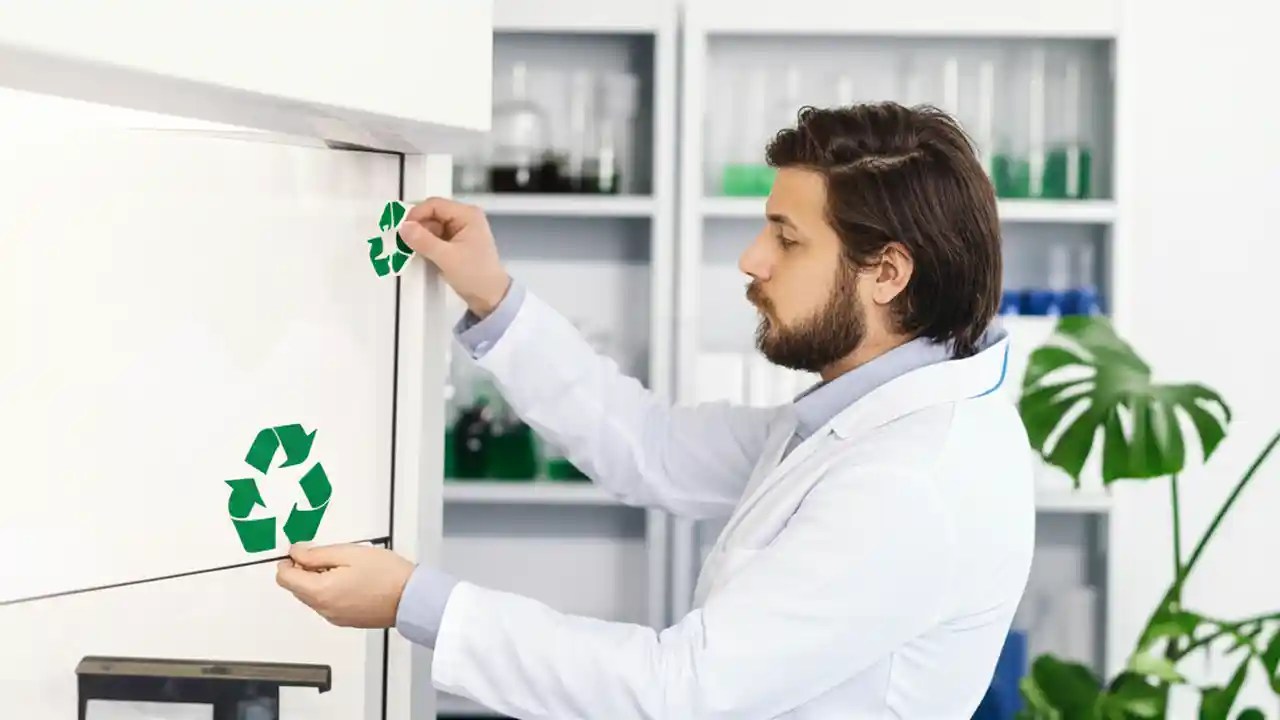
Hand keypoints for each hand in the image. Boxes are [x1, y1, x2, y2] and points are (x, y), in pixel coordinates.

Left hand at [276, 543, 415, 628]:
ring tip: (344, 566)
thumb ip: (316, 553)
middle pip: (297, 588)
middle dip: (304, 570)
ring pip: (312, 596)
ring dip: (318, 580)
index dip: (288, 561)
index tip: (299, 551)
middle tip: (326, 555)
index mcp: (320, 591)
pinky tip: (351, 579)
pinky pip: (327, 604)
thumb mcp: (348, 552)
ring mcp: (335, 617)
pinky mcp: (346, 620)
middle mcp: (323, 608)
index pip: (284, 578)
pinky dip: (331, 591)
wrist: (411, 598)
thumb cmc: (387, 575)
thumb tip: (296, 553)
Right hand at [398, 197, 510, 318]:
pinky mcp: (456, 244)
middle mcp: (465, 219)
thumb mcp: (447, 258)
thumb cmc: (476, 276)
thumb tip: (403, 227)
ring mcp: (461, 231)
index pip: (435, 205)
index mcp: (468, 215)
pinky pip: (435, 238)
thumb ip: (423, 241)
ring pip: (432, 227)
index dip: (416, 214)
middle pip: (432, 215)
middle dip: (417, 228)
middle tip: (404, 242)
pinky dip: (426, 245)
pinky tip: (421, 254)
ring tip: (411, 250)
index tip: (403, 229)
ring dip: (421, 238)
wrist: (491, 298)